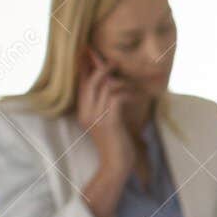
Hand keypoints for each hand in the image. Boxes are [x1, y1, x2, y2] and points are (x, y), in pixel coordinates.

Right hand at [76, 55, 133, 172]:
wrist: (116, 165)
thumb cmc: (116, 144)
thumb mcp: (108, 123)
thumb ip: (106, 106)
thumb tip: (113, 90)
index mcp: (83, 112)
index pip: (81, 85)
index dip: (84, 67)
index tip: (87, 51)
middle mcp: (86, 113)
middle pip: (90, 81)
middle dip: (99, 66)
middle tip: (110, 59)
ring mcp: (97, 117)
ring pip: (104, 86)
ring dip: (118, 80)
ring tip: (128, 80)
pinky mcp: (110, 121)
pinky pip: (116, 97)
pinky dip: (127, 92)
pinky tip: (135, 95)